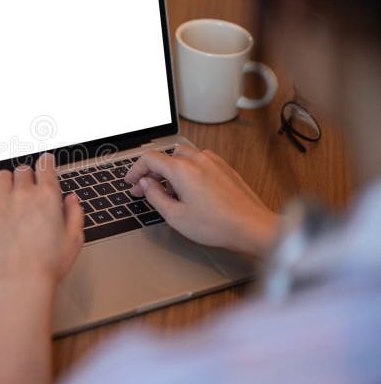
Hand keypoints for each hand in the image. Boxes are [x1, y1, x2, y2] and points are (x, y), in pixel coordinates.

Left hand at [0, 153, 84, 288]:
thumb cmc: (48, 264)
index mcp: (48, 197)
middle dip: (27, 174)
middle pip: (23, 170)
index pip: (45, 167)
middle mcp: (24, 195)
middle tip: (28, 183)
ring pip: (2, 177)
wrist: (21, 280)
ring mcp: (2, 204)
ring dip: (7, 180)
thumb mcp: (74, 240)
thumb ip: (75, 214)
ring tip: (9, 190)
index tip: (45, 161)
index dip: (46, 162)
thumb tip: (72, 200)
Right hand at [124, 145, 278, 255]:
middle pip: (166, 156)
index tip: (131, 181)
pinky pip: (199, 161)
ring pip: (183, 157)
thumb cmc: (217, 225)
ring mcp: (213, 162)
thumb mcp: (175, 216)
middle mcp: (197, 160)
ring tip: (168, 191)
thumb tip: (145, 184)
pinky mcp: (224, 168)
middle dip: (152, 172)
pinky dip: (187, 170)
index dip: (135, 170)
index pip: (150, 159)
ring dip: (170, 170)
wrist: (252, 227)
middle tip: (145, 190)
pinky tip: (189, 189)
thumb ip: (155, 196)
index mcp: (182, 169)